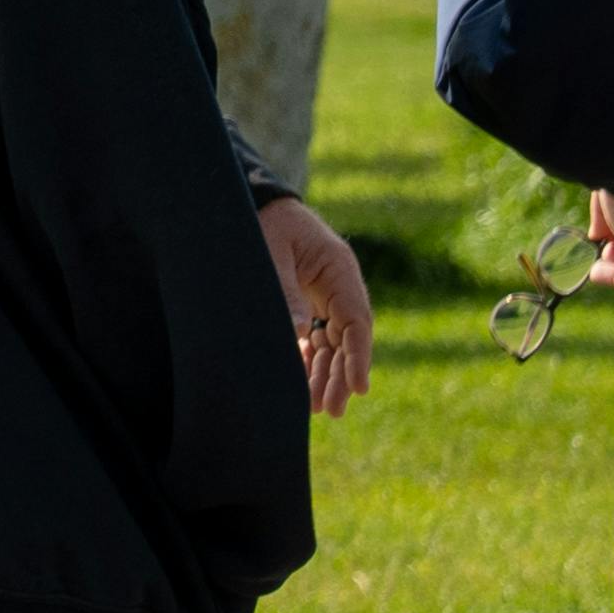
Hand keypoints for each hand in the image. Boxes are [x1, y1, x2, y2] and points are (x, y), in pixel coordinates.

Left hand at [257, 192, 372, 415]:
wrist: (254, 202)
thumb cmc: (263, 222)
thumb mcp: (270, 253)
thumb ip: (285, 292)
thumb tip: (298, 335)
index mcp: (339, 269)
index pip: (357, 321)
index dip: (359, 357)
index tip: (359, 388)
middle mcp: (338, 284)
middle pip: (347, 338)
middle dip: (341, 375)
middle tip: (332, 410)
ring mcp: (324, 293)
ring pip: (332, 342)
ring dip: (326, 373)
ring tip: (318, 407)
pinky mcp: (309, 300)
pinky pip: (316, 335)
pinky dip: (310, 359)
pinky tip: (303, 383)